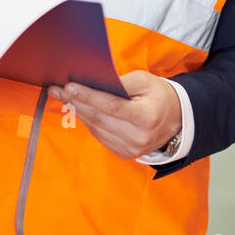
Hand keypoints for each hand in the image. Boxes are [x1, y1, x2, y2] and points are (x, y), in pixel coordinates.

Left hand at [48, 70, 181, 159]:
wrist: (177, 120)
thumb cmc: (159, 95)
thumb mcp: (144, 81)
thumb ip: (119, 83)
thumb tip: (91, 83)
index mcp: (147, 117)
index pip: (111, 106)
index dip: (88, 96)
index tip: (68, 87)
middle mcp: (139, 137)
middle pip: (100, 118)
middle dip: (76, 102)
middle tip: (57, 90)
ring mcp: (132, 149)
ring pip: (96, 129)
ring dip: (79, 112)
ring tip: (65, 97)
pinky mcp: (125, 153)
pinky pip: (100, 136)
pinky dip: (89, 122)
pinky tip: (81, 110)